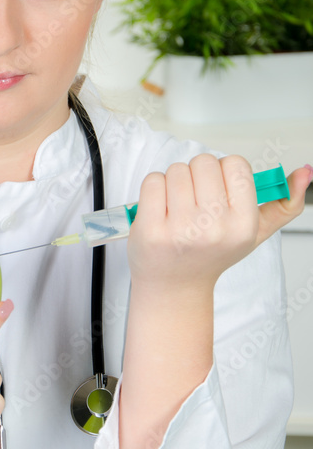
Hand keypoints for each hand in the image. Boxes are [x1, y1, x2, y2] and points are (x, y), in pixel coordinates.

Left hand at [126, 155, 311, 292]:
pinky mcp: (151, 230)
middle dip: (197, 175)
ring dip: (174, 182)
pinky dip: (154, 189)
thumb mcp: (254, 233)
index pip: (235, 164)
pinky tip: (160, 209)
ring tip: (177, 208)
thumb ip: (283, 204)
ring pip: (176, 170)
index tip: (218, 190)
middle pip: (204, 162)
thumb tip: (306, 172)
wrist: (175, 286)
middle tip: (195, 201)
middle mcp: (214, 227)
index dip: (223, 172)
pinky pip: (152, 181)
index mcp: (243, 225)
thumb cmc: (212, 254)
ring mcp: (180, 229)